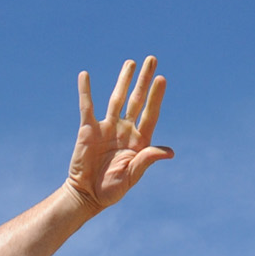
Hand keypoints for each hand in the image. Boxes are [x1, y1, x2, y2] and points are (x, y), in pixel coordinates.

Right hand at [65, 56, 173, 213]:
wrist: (87, 196)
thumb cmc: (111, 190)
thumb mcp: (132, 176)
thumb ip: (147, 160)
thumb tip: (169, 152)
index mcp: (139, 141)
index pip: (150, 114)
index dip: (156, 97)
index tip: (161, 79)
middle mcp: (125, 130)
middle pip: (136, 100)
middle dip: (144, 80)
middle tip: (152, 59)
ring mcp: (107, 128)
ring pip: (117, 99)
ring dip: (124, 80)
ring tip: (131, 62)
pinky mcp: (88, 129)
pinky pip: (87, 107)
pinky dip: (85, 91)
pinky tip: (85, 75)